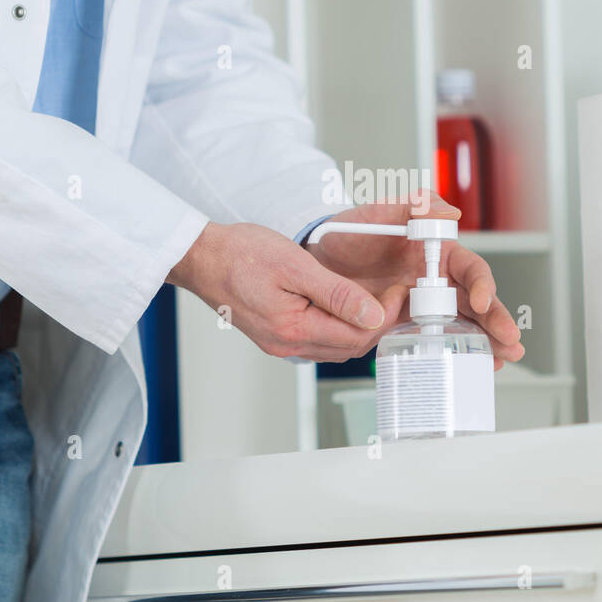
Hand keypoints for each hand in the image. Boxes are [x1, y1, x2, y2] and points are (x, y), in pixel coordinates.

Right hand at [167, 221, 404, 361]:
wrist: (202, 257)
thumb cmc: (240, 254)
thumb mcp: (296, 266)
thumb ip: (337, 293)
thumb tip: (373, 314)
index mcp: (293, 329)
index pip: (357, 335)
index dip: (385, 317)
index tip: (399, 293)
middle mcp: (287, 344)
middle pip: (350, 347)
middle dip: (379, 324)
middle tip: (396, 296)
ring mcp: (281, 342)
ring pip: (337, 346)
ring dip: (362, 328)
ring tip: (380, 300)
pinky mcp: (277, 335)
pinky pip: (320, 339)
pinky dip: (341, 327)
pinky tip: (349, 307)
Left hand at [304, 192, 523, 369]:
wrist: (319, 258)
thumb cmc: (350, 231)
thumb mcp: (378, 212)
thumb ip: (412, 205)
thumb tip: (448, 211)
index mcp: (437, 251)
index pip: (469, 268)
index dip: (481, 284)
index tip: (480, 302)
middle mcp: (437, 278)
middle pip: (476, 301)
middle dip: (496, 321)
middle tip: (512, 342)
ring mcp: (424, 304)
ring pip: (463, 323)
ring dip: (486, 341)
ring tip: (503, 359)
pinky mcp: (407, 324)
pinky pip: (435, 338)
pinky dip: (455, 352)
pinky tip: (475, 365)